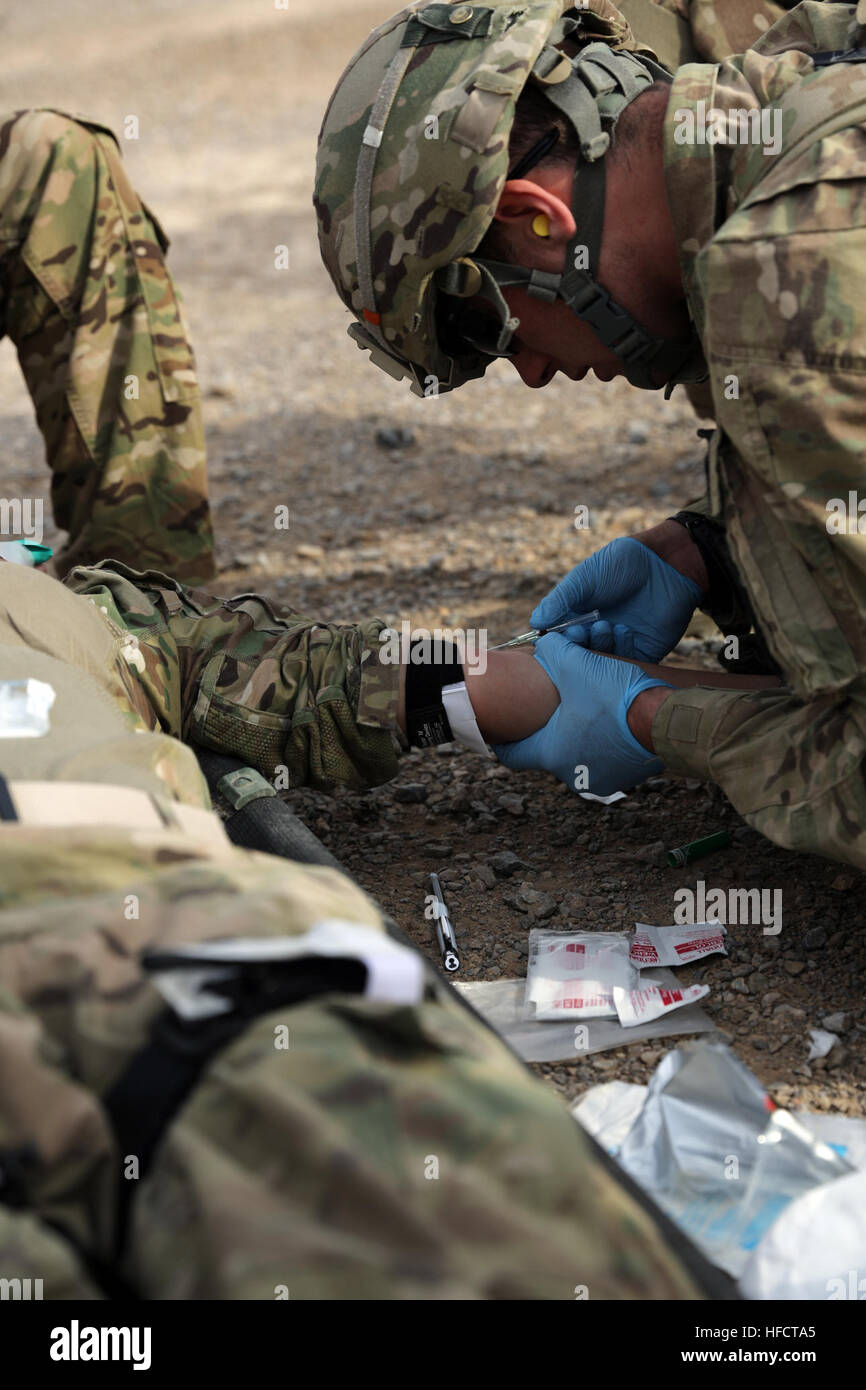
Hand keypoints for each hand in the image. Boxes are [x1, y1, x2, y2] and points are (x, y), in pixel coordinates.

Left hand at [493, 632, 670, 796]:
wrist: (665, 720)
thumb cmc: (615, 697)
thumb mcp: (577, 665)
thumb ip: (552, 652)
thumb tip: (544, 644)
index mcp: (551, 754)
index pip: (512, 755)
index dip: (504, 739)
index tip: (503, 727)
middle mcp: (572, 774)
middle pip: (548, 751)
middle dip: (549, 729)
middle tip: (553, 708)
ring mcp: (601, 779)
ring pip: (578, 754)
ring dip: (579, 735)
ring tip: (586, 710)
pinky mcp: (625, 776)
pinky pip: (605, 758)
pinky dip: (603, 742)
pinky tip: (611, 721)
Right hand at [531, 534, 702, 661]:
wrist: (666, 564)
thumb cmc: (622, 564)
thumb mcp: (585, 577)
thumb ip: (560, 600)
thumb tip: (535, 623)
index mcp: (578, 616)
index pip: (558, 638)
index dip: (554, 641)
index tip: (554, 636)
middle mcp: (595, 633)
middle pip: (577, 655)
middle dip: (576, 646)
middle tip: (578, 633)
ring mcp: (618, 645)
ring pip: (600, 663)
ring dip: (598, 647)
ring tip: (603, 627)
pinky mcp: (641, 653)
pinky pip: (625, 665)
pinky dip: (620, 653)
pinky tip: (623, 631)